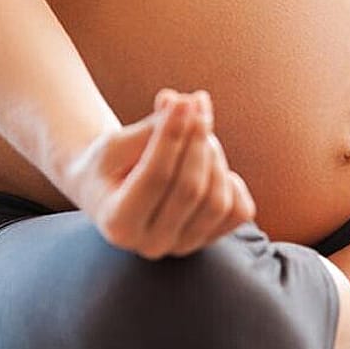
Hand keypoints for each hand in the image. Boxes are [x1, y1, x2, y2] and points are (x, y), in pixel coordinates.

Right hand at [62, 88, 256, 258]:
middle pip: (191, 189)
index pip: (156, 177)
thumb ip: (150, 128)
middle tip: (195, 103)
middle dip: (197, 140)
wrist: (113, 192)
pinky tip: (212, 165)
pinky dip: (232, 182)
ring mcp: (183, 246)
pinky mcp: (208, 240)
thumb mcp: (116, 145)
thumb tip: (182, 103)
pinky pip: (238, 211)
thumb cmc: (111, 166)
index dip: (173, 136)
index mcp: (118, 224)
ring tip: (198, 131)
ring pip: (218, 201)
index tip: (182, 102)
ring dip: (214, 156)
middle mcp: (151, 244)